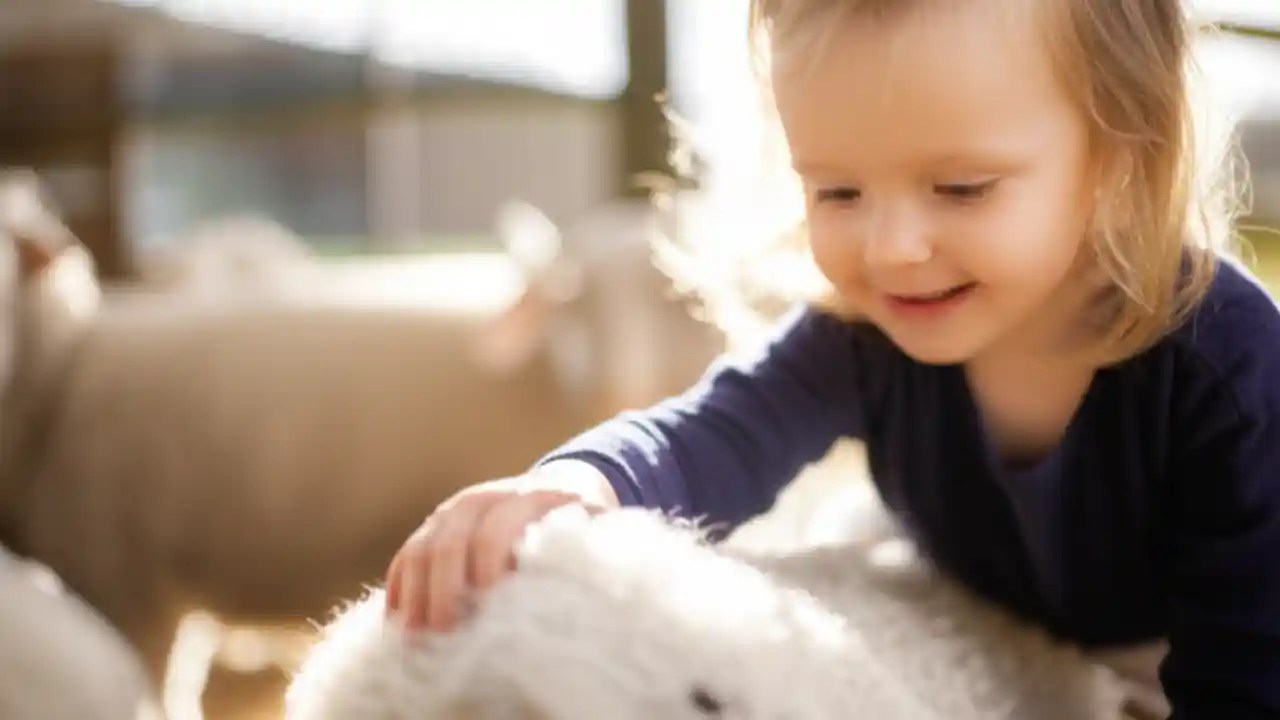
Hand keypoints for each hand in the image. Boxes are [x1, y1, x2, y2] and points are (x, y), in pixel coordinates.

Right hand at [384, 460, 617, 632]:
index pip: (494, 534)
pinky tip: (399, 623)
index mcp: (529, 498)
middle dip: (442, 594)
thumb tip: (571, 610)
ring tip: (416, 641)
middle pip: (448, 544)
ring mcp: (455, 509)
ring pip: (420, 550)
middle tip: (442, 637)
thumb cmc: (581, 526)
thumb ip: (582, 559)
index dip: (485, 574)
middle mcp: (486, 498)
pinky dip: (400, 589)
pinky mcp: (435, 524)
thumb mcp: (593, 535)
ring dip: (415, 597)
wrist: (563, 485)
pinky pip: (407, 555)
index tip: (484, 617)